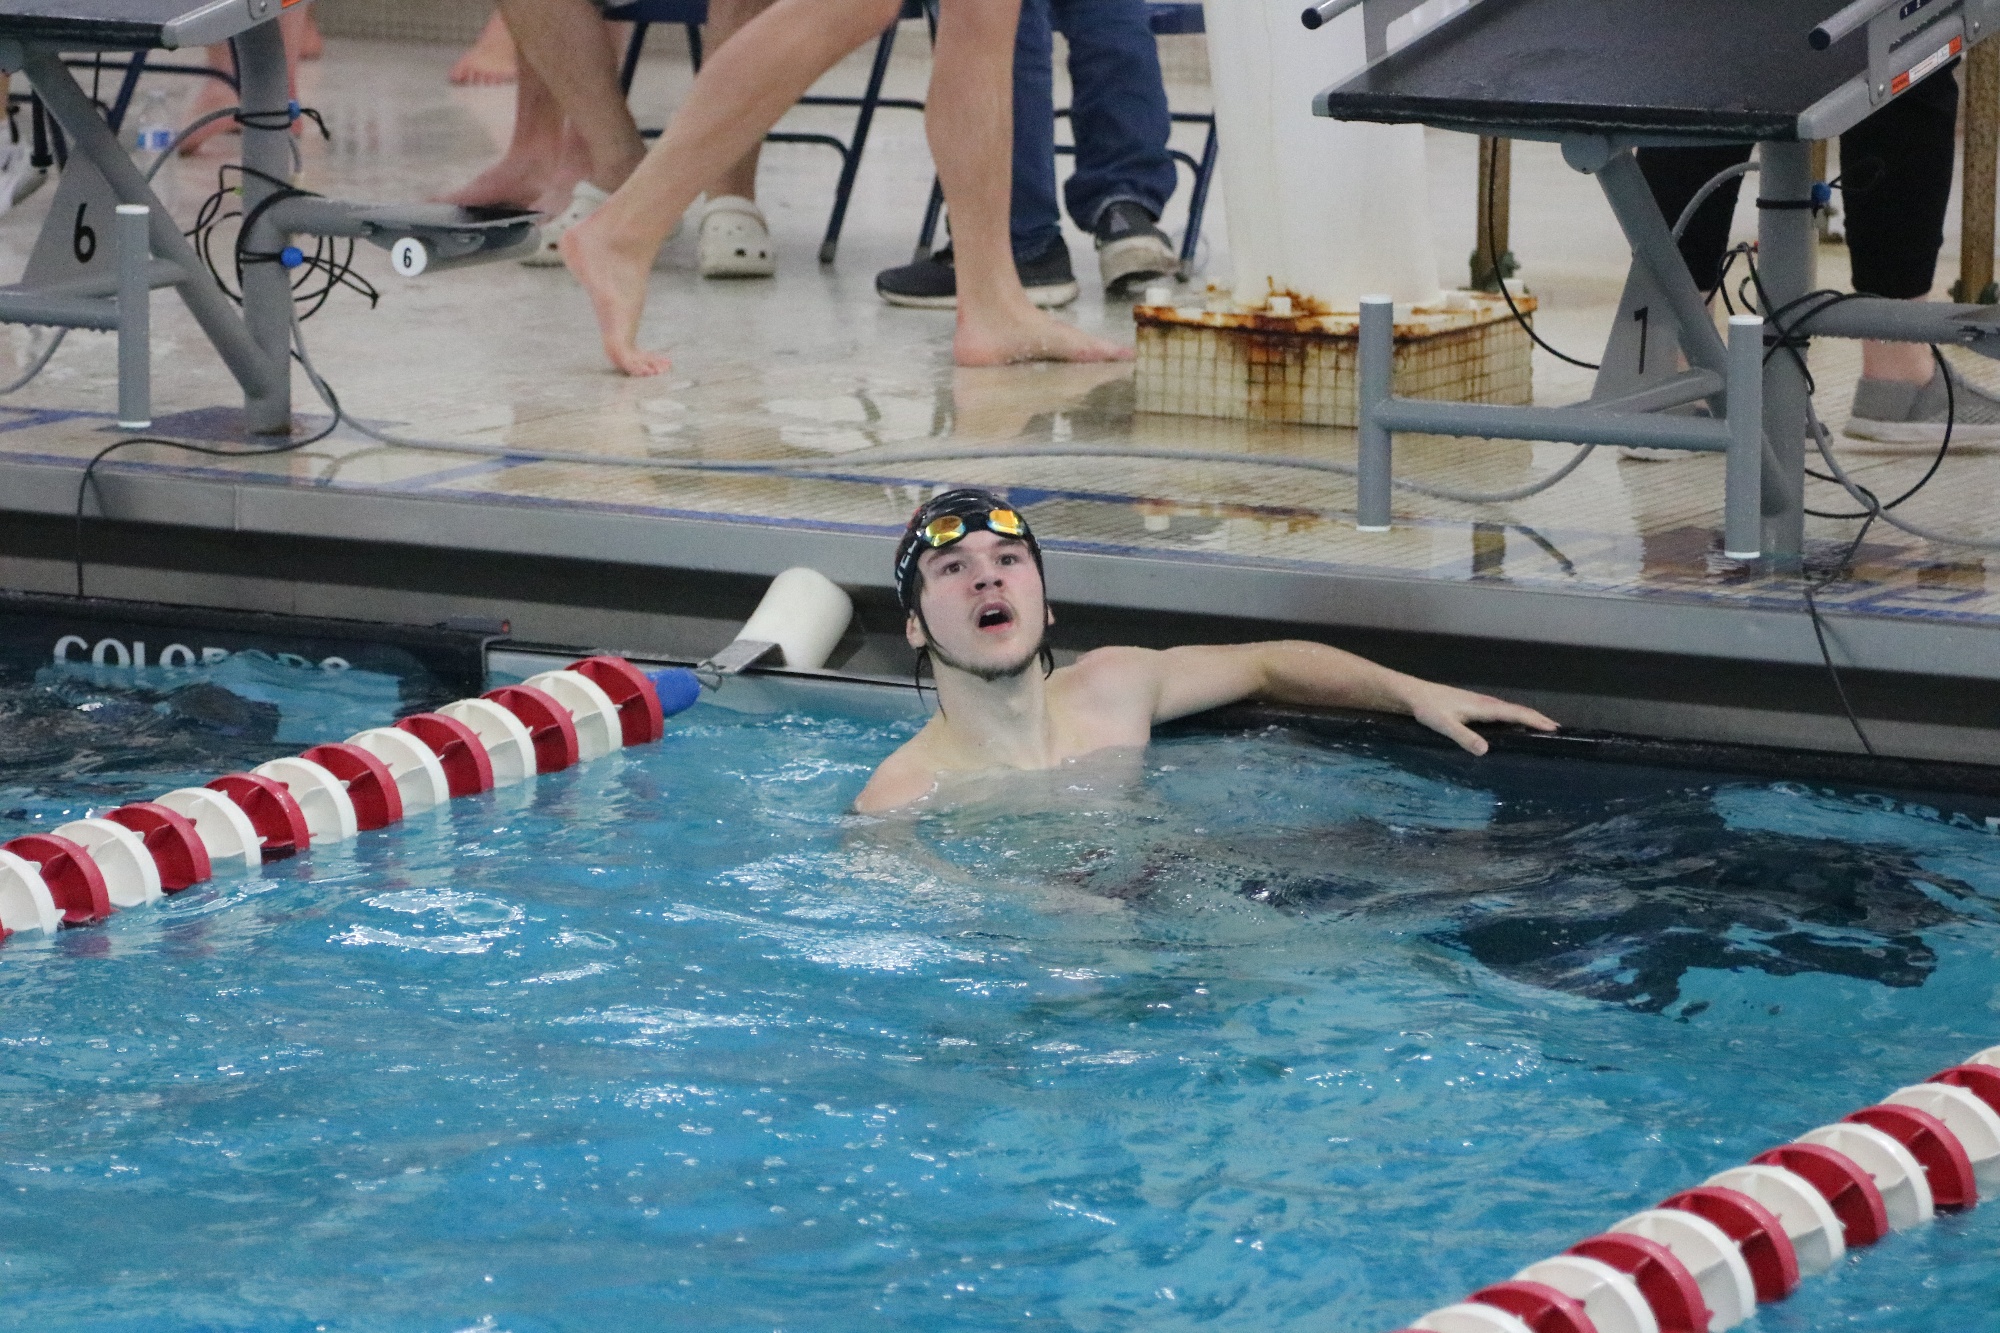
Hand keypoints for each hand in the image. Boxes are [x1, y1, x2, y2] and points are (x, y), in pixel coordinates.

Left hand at [1403, 682, 1557, 755]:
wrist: (1415, 695)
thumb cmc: (1429, 710)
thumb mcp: (1445, 725)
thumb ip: (1464, 736)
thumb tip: (1485, 750)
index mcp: (1483, 707)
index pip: (1516, 713)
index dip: (1535, 720)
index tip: (1553, 728)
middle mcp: (1486, 703)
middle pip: (1518, 710)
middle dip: (1537, 719)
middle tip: (1556, 730)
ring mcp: (1480, 703)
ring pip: (1510, 710)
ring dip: (1527, 718)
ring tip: (1542, 728)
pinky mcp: (1474, 706)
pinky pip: (1501, 712)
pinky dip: (1514, 717)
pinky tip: (1513, 725)